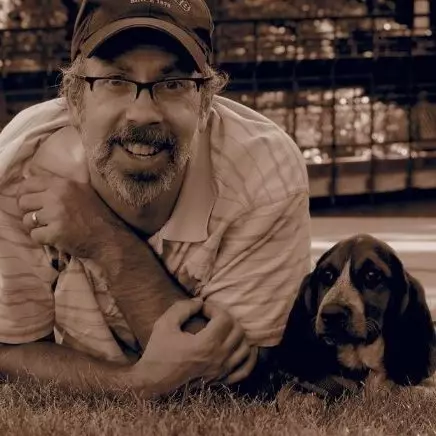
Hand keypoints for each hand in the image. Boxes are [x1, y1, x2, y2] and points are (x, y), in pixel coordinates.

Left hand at [17, 165, 116, 257]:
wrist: (110, 238)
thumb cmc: (97, 214)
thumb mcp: (82, 190)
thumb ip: (59, 186)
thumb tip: (29, 179)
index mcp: (63, 184)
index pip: (28, 184)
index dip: (24, 194)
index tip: (30, 203)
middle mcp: (57, 196)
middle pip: (22, 202)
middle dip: (28, 212)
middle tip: (41, 218)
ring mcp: (55, 215)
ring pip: (26, 220)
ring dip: (36, 226)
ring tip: (50, 228)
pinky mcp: (55, 233)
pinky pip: (34, 235)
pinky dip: (43, 239)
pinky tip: (55, 238)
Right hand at [132, 300, 251, 395]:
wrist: (152, 381)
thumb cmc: (158, 351)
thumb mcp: (165, 323)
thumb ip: (183, 308)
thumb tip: (200, 302)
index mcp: (205, 345)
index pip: (224, 318)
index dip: (214, 308)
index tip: (201, 308)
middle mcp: (218, 359)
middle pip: (238, 330)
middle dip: (227, 318)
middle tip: (212, 316)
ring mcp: (221, 371)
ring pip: (245, 348)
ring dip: (237, 333)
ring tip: (223, 329)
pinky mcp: (221, 380)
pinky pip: (244, 369)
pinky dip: (247, 356)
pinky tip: (240, 347)